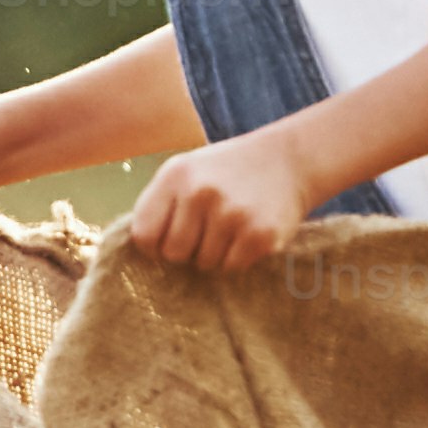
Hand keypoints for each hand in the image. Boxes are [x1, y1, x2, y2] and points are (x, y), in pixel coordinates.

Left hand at [123, 128, 324, 273]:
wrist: (288, 159)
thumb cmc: (227, 172)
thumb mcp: (186, 172)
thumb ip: (160, 205)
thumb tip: (139, 253)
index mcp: (175, 177)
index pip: (144, 235)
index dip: (154, 246)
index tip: (168, 242)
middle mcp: (200, 193)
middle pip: (174, 254)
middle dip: (187, 251)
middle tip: (206, 232)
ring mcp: (231, 214)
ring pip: (204, 264)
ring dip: (214, 255)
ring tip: (229, 228)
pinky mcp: (259, 234)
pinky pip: (231, 268)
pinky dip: (236, 259)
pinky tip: (246, 234)